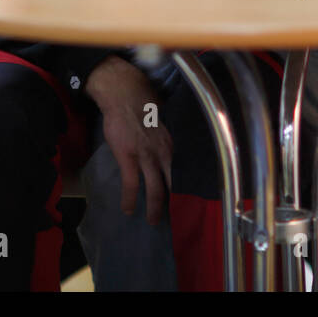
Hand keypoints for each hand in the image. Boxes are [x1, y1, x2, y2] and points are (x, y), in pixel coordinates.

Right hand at [84, 56, 173, 224]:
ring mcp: (147, 157)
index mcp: (175, 144)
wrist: (124, 95)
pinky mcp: (128, 158)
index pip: (186, 171)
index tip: (192, 200)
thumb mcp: (166, 124)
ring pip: (155, 190)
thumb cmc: (145, 105)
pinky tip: (127, 209)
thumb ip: (170, 140)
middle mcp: (165, 153)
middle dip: (177, 204)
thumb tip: (174, 151)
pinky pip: (131, 184)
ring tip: (153, 221)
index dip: (189, 188)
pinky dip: (129, 199)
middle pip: (175, 185)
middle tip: (177, 218)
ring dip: (155, 208)